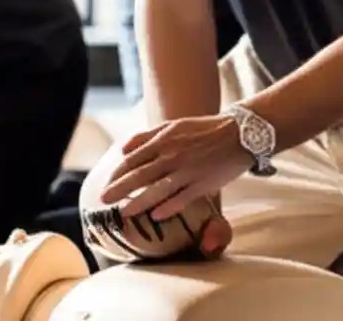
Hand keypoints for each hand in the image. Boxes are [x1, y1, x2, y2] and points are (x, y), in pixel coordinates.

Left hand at [99, 114, 252, 221]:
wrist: (239, 133)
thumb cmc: (203, 130)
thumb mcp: (172, 126)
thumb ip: (146, 137)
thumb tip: (123, 150)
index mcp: (163, 140)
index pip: (133, 159)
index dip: (118, 173)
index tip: (107, 184)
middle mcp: (172, 155)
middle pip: (140, 175)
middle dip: (120, 189)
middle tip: (103, 200)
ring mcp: (188, 171)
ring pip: (158, 189)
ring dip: (139, 202)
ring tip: (124, 213)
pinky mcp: (203, 184)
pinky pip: (183, 198)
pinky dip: (169, 207)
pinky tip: (156, 216)